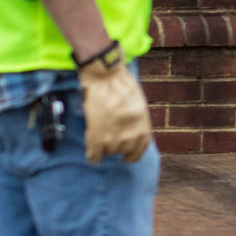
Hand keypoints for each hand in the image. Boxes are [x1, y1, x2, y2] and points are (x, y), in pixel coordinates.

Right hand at [76, 42, 152, 162]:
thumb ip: (135, 122)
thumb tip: (131, 135)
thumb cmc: (122, 86)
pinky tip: (92, 154)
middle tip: (108, 136)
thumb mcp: (137, 105)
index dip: (133, 154)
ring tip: (99, 135)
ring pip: (108, 151)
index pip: (140, 149)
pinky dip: (93, 156)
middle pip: (122, 150)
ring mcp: (113, 137)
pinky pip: (94, 155)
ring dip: (103, 146)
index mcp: (143, 126)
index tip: (127, 157)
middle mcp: (130, 134)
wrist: (106, 78)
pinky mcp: (96, 136)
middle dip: (115, 145)